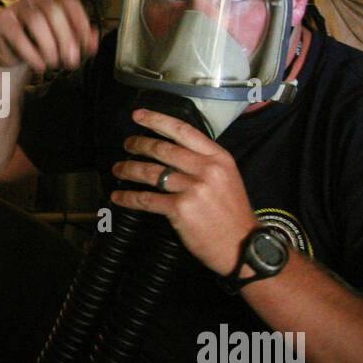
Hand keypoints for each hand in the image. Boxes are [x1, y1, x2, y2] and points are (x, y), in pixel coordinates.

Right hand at [0, 0, 98, 74]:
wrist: (12, 53)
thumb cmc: (39, 43)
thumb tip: (94, 40)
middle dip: (66, 38)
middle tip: (71, 59)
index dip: (80, 20)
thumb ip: (81, 40)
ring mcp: (17, 8)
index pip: (69, 1)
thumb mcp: (63, 42)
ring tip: (53, 62)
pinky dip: (32, 55)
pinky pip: (18, 36)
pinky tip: (39, 65)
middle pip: (54, 11)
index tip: (86, 41)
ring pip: (36, 21)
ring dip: (49, 47)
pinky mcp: (2, 22)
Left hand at [109, 108, 257, 275]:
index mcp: (219, 158)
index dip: (157, 120)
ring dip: (129, 169)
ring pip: (151, 172)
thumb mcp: (227, 178)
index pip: (183, 130)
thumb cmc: (233, 214)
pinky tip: (119, 196)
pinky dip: (129, 197)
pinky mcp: (180, 209)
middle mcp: (206, 169)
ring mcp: (193, 189)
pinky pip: (147, 199)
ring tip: (118, 169)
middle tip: (127, 145)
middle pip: (163, 149)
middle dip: (139, 145)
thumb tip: (174, 153)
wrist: (243, 246)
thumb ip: (204, 163)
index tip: (138, 116)